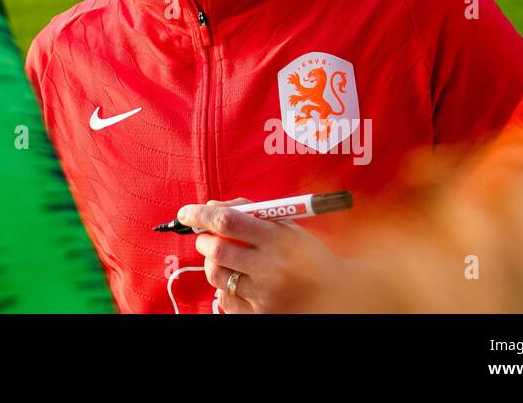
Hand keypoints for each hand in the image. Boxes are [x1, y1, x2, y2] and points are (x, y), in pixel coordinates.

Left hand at [176, 197, 349, 313]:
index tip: (186, 213)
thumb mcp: (287, 225)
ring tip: (225, 258)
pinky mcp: (259, 315)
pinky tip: (239, 280)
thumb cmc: (306, 254)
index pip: (228, 221)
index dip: (200, 214)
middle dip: (204, 240)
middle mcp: (271, 268)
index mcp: (279, 240)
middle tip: (207, 237)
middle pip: (217, 249)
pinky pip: (224, 299)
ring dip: (212, 262)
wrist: (336, 294)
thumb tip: (209, 207)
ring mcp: (264, 295)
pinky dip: (224, 287)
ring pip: (216, 275)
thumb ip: (250, 211)